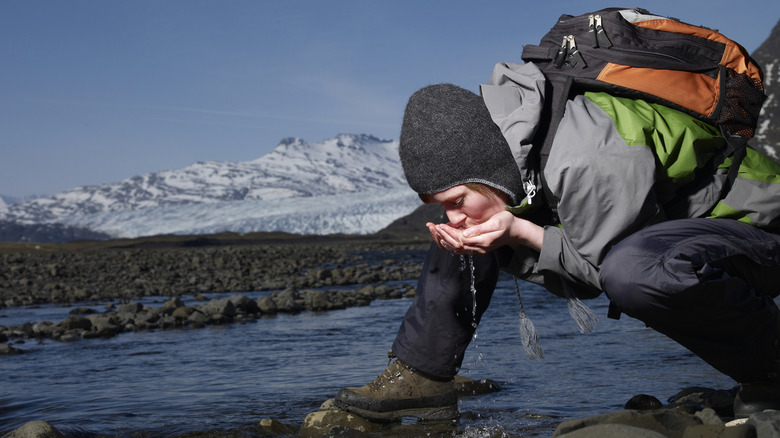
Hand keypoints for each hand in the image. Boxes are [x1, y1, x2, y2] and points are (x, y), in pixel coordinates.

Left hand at [427, 211, 543, 254]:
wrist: (516, 231)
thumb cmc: (507, 223)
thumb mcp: (496, 222)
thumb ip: (480, 229)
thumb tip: (465, 233)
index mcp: (483, 241)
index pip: (460, 239)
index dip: (448, 233)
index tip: (439, 225)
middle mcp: (479, 248)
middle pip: (456, 245)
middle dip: (442, 236)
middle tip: (432, 226)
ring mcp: (478, 250)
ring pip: (457, 249)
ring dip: (444, 241)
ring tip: (434, 231)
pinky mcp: (477, 248)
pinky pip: (461, 249)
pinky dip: (450, 244)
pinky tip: (443, 238)